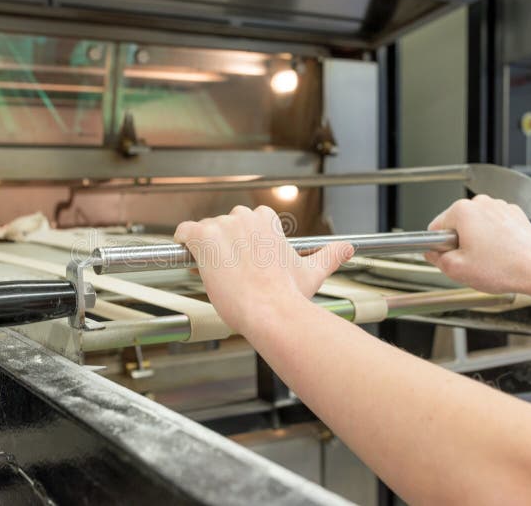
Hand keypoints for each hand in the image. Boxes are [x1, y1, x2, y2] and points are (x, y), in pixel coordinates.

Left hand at [174, 206, 352, 335]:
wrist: (271, 312)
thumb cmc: (289, 296)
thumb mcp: (313, 271)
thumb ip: (330, 255)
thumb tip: (348, 248)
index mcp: (266, 220)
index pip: (246, 220)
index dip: (242, 239)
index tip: (244, 257)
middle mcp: (244, 218)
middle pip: (224, 224)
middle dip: (224, 243)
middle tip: (229, 269)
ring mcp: (223, 226)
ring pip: (204, 231)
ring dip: (206, 248)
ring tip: (214, 273)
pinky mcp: (204, 238)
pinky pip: (184, 231)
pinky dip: (182, 241)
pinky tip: (187, 254)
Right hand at [424, 195, 530, 294]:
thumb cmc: (503, 269)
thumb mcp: (455, 269)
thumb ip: (435, 257)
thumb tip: (430, 252)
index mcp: (463, 211)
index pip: (436, 227)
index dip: (440, 245)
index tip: (451, 256)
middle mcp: (481, 203)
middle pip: (456, 224)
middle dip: (459, 241)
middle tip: (471, 260)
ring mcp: (500, 206)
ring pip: (475, 224)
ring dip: (477, 239)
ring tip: (488, 258)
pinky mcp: (514, 214)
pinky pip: (493, 224)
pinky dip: (493, 237)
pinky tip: (500, 252)